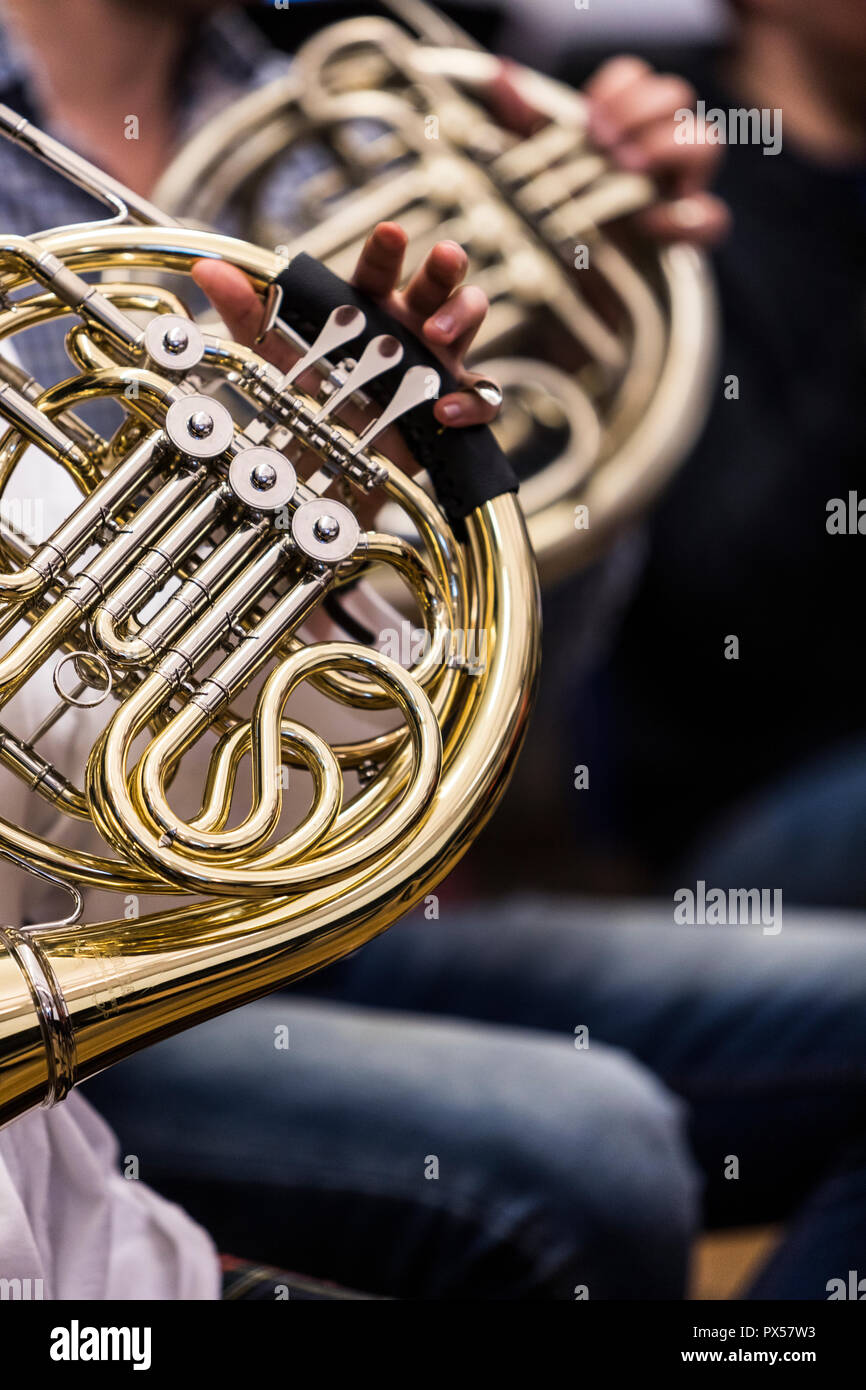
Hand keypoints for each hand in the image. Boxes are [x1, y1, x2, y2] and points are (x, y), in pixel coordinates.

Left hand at [192, 222, 497, 428]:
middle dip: (444, 267)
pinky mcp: (452, 409)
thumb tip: (207, 268)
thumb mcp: (272, 359)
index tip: (390, 234)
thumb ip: (245, 314)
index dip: (388, 250)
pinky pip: (479, 398)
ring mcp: (436, 366)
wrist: (325, 470)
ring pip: (469, 323)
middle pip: (438, 284)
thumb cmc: (307, 399)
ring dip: (462, 319)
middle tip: (444, 258)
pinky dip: (470, 401)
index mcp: (369, 309)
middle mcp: (408, 329)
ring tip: (436, 336)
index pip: (381, 270)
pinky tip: (445, 410)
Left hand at [487, 56, 729, 245]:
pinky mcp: (683, 238)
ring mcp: (675, 192)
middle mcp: (654, 154)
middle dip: (639, 111)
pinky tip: (649, 224)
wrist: (548, 294)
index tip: (587, 119)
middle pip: (676, 96)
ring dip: (666, 146)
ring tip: (625, 169)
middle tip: (603, 143)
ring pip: (705, 141)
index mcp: (619, 129)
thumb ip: (520, 124)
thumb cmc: (543, 225)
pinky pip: (711, 220)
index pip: (638, 79)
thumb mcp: (529, 173)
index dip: (619, 88)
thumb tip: (501, 77)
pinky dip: (685, 218)